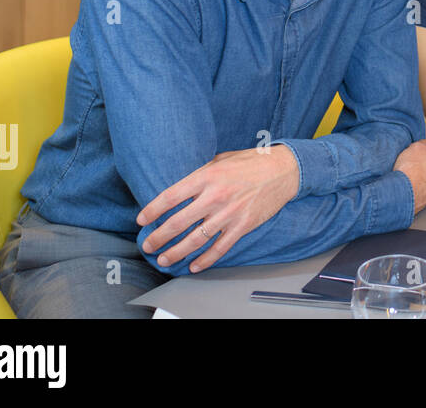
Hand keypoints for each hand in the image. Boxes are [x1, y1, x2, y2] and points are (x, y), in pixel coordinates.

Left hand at [137, 144, 299, 272]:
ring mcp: (230, 213)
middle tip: (147, 245)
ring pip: (196, 239)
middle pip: (178, 222)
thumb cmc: (251, 162)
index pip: (171, 196)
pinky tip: (194, 266)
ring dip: (176, 252)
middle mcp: (216, 196)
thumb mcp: (222, 159)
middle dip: (158, 236)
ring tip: (163, 259)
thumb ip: (201, 171)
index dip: (152, 210)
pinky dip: (205, 259)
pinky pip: (220, 248)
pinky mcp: (243, 225)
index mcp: (208, 176)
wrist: (284, 170)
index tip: (141, 219)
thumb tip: (182, 183)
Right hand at [394, 139, 425, 214]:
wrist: (401, 193)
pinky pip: (418, 191)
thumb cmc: (411, 171)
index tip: (417, 152)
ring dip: (419, 178)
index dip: (424, 150)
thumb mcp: (418, 146)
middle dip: (423, 165)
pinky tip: (406, 185)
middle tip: (411, 163)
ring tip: (407, 175)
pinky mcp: (423, 203)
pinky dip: (413, 189)